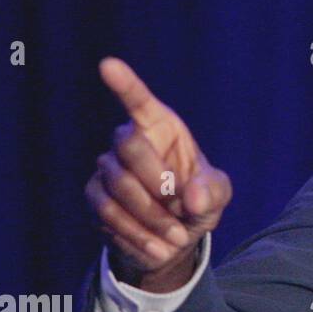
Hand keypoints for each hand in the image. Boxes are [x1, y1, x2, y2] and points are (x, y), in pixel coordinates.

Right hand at [84, 58, 231, 291]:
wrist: (174, 239)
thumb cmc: (198, 201)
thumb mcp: (217, 195)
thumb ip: (212, 191)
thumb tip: (192, 196)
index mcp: (162, 128)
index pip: (139, 102)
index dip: (125, 84)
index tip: (108, 64)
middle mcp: (129, 141)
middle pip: (129, 147)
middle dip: (157, 181)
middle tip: (180, 206)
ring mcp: (107, 169)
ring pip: (119, 187)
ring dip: (152, 218)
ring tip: (178, 236)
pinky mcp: (95, 198)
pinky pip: (109, 215)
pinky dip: (138, 235)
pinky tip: (159, 246)